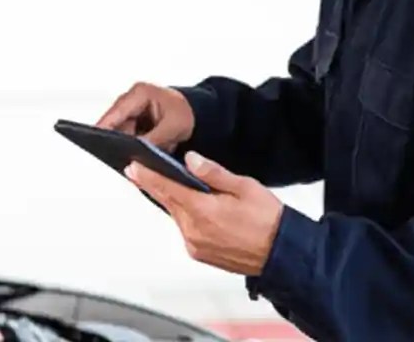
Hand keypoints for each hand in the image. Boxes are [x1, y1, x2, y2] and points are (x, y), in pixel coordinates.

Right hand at [97, 82, 195, 151]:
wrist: (195, 112)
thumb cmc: (185, 112)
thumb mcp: (173, 127)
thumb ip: (153, 140)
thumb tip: (135, 154)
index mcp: (139, 93)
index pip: (115, 113)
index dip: (103, 130)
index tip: (96, 145)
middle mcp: (131, 100)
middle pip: (114, 125)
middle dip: (120, 142)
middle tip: (126, 158)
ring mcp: (130, 111)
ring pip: (120, 134)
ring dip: (130, 145)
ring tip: (146, 151)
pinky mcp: (133, 122)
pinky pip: (128, 137)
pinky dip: (135, 145)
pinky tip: (148, 150)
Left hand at [127, 151, 283, 276]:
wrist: (281, 253)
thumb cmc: (268, 219)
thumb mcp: (245, 186)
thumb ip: (213, 173)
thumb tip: (190, 160)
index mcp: (203, 211)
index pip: (167, 188)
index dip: (147, 177)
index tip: (132, 167)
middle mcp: (194, 231)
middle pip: (168, 202)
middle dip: (156, 186)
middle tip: (141, 170)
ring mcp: (195, 245)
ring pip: (176, 216)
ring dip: (175, 201)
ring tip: (176, 186)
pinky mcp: (198, 254)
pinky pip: (185, 229)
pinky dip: (186, 216)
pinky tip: (195, 207)